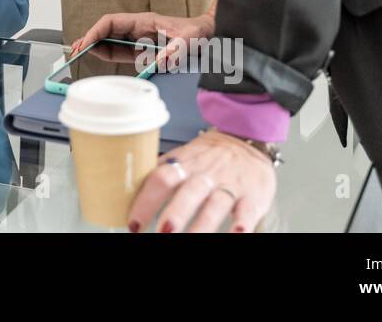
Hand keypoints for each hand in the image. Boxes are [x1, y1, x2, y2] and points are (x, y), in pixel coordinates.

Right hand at [71, 9, 214, 70]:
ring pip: (109, 39)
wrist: (209, 34)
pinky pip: (119, 50)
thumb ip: (175, 49)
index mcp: (143, 20)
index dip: (96, 31)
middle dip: (89, 38)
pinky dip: (105, 52)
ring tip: (78, 53)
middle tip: (75, 50)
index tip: (86, 42)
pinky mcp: (142, 49)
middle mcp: (137, 28)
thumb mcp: (190, 39)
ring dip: (94, 45)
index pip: (111, 22)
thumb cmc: (199, 32)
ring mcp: (138, 38)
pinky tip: (96, 55)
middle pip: (106, 30)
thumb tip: (160, 62)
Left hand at [128, 129, 276, 232]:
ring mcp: (230, 185)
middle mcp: (206, 174)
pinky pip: (247, 212)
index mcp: (185, 163)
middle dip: (174, 214)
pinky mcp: (252, 197)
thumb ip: (163, 170)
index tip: (134, 222)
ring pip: (215, 205)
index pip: (161, 178)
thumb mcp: (185, 155)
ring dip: (202, 226)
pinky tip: (236, 234)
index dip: (145, 200)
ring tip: (190, 240)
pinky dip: (242, 225)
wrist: (248, 140)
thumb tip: (129, 186)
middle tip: (162, 232)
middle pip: (187, 192)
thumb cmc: (210, 154)